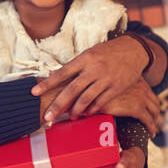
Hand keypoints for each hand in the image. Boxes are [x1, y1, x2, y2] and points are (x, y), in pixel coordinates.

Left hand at [32, 35, 149, 121]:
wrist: (133, 50)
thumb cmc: (107, 52)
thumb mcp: (90, 53)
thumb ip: (75, 66)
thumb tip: (54, 75)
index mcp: (84, 58)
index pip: (62, 72)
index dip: (47, 83)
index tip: (34, 92)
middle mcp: (93, 69)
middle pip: (72, 90)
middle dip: (57, 105)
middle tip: (47, 117)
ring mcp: (105, 79)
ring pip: (86, 98)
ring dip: (76, 110)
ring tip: (70, 117)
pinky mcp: (116, 87)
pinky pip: (101, 101)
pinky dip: (92, 109)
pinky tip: (87, 114)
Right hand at [99, 80, 161, 136]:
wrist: (92, 92)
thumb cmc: (97, 89)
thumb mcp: (111, 85)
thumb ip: (118, 89)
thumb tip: (118, 97)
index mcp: (135, 79)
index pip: (149, 92)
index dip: (152, 103)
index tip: (150, 111)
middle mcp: (140, 87)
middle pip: (154, 102)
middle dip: (155, 113)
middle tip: (153, 122)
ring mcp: (140, 97)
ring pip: (154, 112)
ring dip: (154, 121)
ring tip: (152, 129)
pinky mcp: (136, 108)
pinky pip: (148, 120)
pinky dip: (151, 128)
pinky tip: (151, 133)